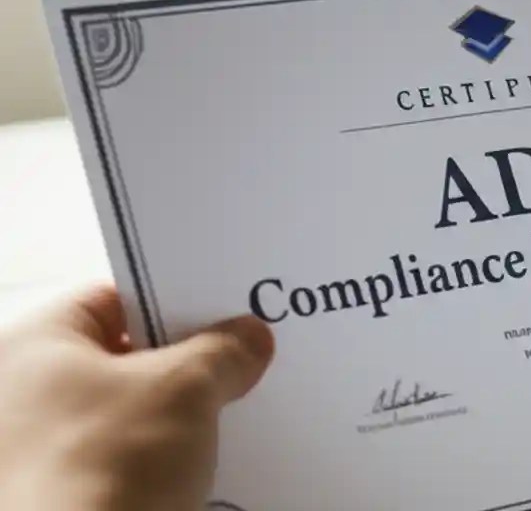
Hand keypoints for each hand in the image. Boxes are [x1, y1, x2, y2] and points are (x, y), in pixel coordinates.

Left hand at [0, 284, 274, 510]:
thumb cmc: (108, 466)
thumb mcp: (188, 388)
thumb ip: (224, 350)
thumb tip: (247, 338)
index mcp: (29, 346)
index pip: (111, 299)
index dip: (171, 302)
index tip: (221, 314)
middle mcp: (15, 396)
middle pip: (120, 359)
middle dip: (181, 364)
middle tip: (235, 364)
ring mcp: (32, 453)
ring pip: (123, 415)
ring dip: (173, 417)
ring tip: (226, 416)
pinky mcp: (58, 495)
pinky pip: (119, 462)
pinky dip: (157, 460)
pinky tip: (198, 465)